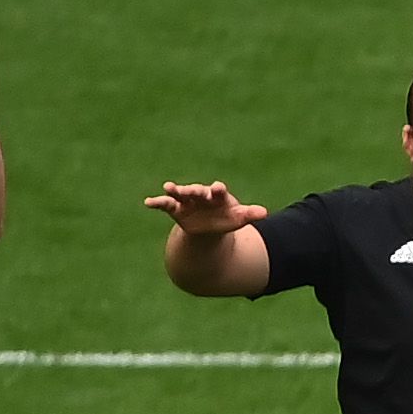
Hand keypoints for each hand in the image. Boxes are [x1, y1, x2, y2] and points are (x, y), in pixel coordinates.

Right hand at [143, 181, 263, 235]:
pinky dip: (157, 202)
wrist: (211, 227)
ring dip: (175, 190)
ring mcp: (188, 201)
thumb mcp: (238, 218)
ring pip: (180, 194)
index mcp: (218, 195)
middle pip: (198, 191)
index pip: (218, 191)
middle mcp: (201, 195)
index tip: (217, 188)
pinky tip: (148, 202)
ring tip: (169, 187)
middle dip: (194, 190)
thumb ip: (249, 214)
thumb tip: (264, 213)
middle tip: (191, 189)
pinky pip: (165, 204)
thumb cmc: (227, 218)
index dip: (218, 189)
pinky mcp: (176, 209)